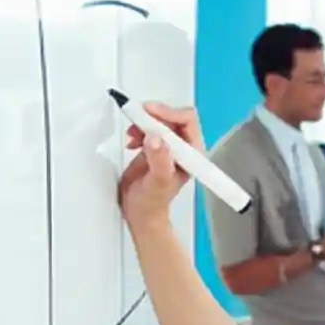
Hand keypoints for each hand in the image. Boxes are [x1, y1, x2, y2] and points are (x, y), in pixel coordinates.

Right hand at [118, 102, 204, 232]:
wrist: (140, 211)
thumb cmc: (152, 202)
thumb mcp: (157, 182)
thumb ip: (159, 160)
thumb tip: (155, 139)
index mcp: (192, 153)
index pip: (188, 120)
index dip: (169, 113)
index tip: (150, 113)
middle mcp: (183, 147)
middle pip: (173, 116)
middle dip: (155, 115)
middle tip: (138, 119)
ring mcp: (169, 146)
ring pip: (160, 120)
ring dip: (145, 122)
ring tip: (133, 134)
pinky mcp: (155, 146)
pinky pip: (149, 127)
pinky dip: (138, 129)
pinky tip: (132, 141)